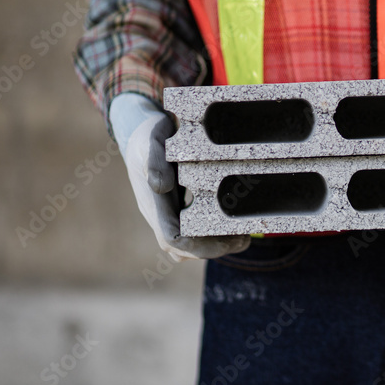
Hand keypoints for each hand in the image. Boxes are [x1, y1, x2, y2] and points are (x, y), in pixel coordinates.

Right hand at [110, 93, 249, 261]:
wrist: (140, 134)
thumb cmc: (150, 136)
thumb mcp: (152, 139)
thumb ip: (155, 162)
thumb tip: (161, 186)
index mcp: (152, 202)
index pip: (171, 237)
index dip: (197, 245)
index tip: (226, 240)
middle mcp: (158, 214)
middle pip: (181, 249)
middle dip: (213, 249)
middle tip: (243, 240)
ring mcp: (166, 214)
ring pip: (186, 246)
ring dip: (214, 247)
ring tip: (243, 238)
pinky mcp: (176, 210)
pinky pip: (192, 234)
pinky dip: (212, 237)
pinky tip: (234, 227)